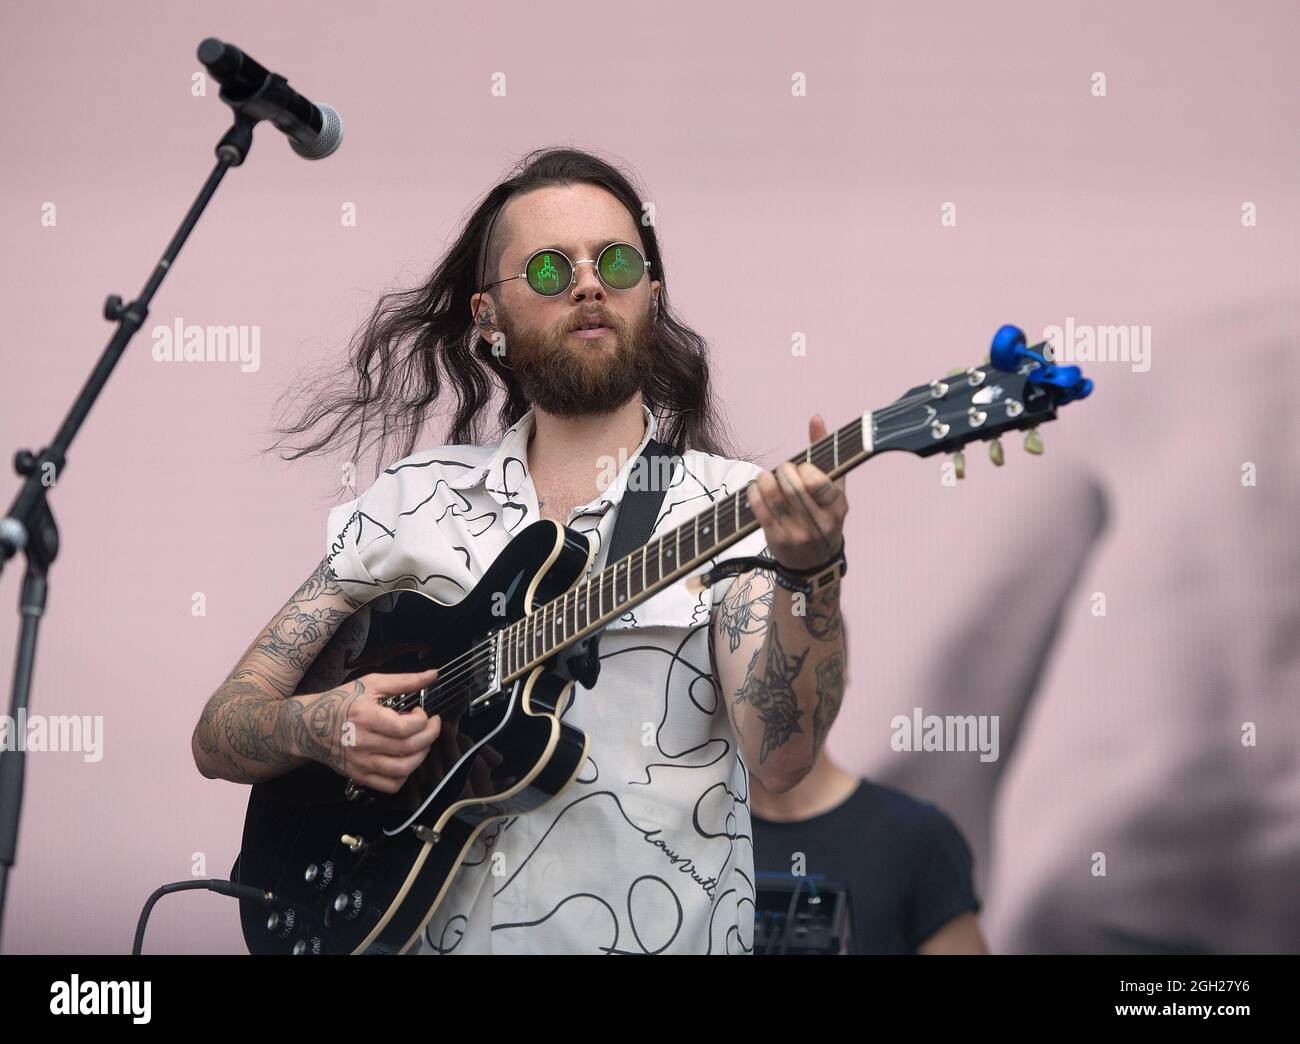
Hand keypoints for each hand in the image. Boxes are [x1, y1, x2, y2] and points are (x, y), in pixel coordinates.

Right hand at [320, 668, 441, 793]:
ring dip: (421, 756)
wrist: (309, 726)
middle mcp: (362, 743)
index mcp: (366, 717)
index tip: (421, 712)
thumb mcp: (371, 683)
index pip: (405, 727)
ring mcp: (360, 762)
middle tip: (431, 726)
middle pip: (408, 748)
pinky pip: (389, 786)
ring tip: (422, 743)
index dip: (423, 720)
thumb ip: (404, 680)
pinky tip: (405, 759)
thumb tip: (433, 674)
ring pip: (402, 770)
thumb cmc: (341, 701)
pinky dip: (404, 776)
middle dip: (429, 736)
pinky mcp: (358, 775)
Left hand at [745, 413, 847, 571]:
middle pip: (795, 489)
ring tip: (766, 477)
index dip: (805, 471)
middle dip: (784, 472)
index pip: (820, 484)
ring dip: (765, 481)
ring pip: (775, 499)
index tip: (801, 468)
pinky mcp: (778, 540)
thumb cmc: (823, 514)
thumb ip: (825, 452)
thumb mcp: (833, 487)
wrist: (813, 563)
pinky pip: (760, 512)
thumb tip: (815, 417)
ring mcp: (798, 534)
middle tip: (782, 470)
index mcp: (837, 507)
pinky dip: (754, 495)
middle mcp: (820, 523)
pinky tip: (756, 488)